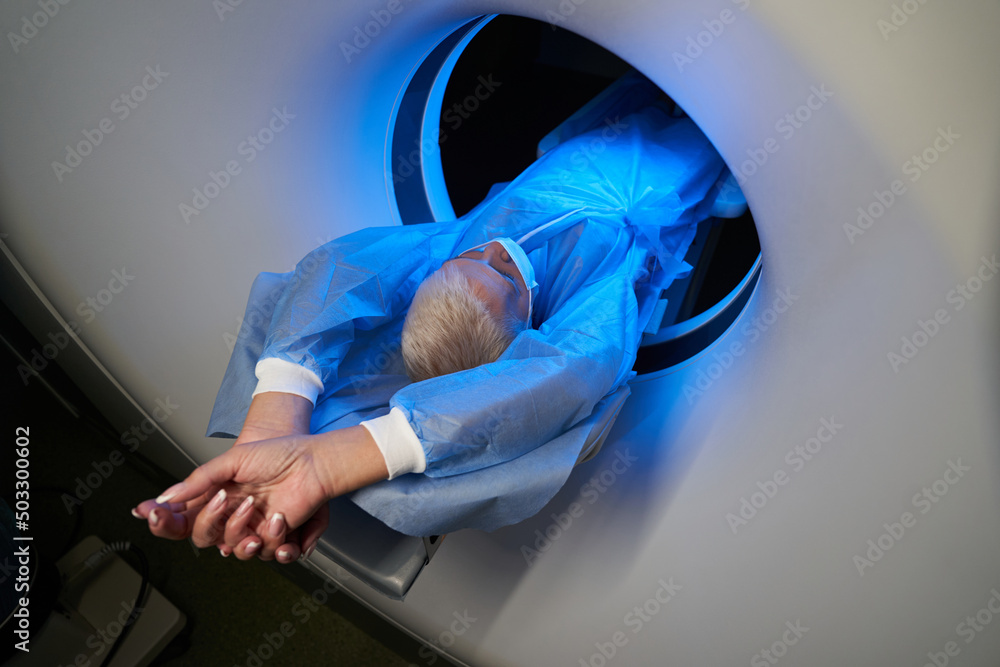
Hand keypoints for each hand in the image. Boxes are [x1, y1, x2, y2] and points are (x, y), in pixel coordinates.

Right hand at [137, 433, 333, 561]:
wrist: (313, 462)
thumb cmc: (277, 454)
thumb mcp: (232, 461)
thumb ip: (198, 480)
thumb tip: (165, 498)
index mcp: (216, 495)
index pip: (181, 516)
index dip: (163, 519)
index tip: (148, 514)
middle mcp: (230, 515)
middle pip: (200, 536)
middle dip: (208, 521)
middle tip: (223, 500)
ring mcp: (252, 527)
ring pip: (230, 548)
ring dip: (241, 528)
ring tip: (258, 506)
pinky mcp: (275, 537)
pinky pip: (264, 552)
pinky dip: (272, 539)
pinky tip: (277, 518)